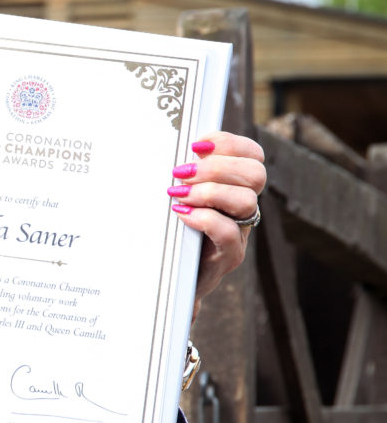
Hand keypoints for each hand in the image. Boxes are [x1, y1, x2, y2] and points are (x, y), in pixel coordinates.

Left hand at [168, 132, 266, 318]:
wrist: (170, 280)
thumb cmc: (171, 231)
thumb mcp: (177, 197)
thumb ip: (182, 174)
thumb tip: (166, 146)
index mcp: (235, 187)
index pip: (252, 155)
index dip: (228, 143)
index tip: (196, 144)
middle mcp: (242, 208)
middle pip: (255, 173)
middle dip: (216, 166)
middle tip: (182, 172)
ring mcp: (240, 234)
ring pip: (245, 201)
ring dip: (208, 191)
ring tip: (179, 195)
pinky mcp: (227, 257)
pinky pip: (228, 233)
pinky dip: (203, 218)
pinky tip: (182, 214)